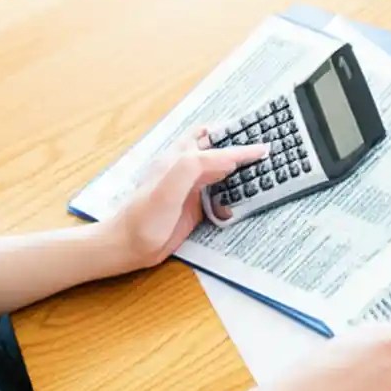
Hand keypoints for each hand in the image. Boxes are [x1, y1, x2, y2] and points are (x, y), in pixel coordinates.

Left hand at [107, 127, 267, 272]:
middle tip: (262, 147)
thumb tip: (226, 156)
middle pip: (216, 147)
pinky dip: (232, 189)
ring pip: (218, 169)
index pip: (216, 146)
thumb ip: (194, 167)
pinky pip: (218, 192)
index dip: (240, 145)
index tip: (264, 148)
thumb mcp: (167, 189)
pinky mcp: (193, 207)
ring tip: (259, 164)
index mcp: (179, 160)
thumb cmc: (142, 220)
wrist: (125, 248)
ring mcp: (189, 188)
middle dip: (237, 143)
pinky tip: (241, 194)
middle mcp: (185, 170)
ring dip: (237, 165)